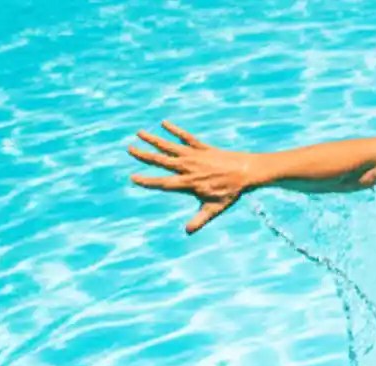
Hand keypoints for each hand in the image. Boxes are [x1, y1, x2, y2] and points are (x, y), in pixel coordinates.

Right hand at [128, 121, 254, 233]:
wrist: (246, 172)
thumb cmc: (231, 192)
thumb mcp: (215, 209)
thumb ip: (200, 220)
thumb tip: (188, 232)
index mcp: (189, 183)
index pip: (163, 183)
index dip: (147, 181)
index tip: (133, 177)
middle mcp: (188, 167)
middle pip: (161, 161)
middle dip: (144, 155)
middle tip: (129, 148)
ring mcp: (194, 156)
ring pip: (170, 146)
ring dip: (154, 139)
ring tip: (139, 133)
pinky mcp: (202, 147)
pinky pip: (186, 137)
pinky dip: (175, 130)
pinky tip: (164, 123)